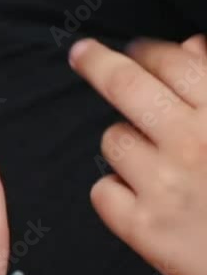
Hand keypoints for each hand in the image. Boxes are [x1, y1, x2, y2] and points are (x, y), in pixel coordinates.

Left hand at [70, 35, 206, 274]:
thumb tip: (190, 46)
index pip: (172, 62)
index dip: (147, 51)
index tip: (134, 48)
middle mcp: (193, 143)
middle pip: (125, 84)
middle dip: (97, 62)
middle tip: (83, 54)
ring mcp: (165, 185)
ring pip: (114, 139)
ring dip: (127, 143)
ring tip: (155, 163)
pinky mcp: (145, 228)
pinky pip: (103, 190)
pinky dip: (118, 193)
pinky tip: (145, 200)